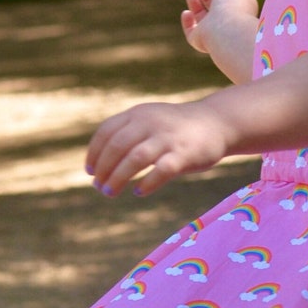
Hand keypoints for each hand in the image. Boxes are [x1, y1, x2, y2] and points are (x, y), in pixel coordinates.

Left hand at [86, 98, 232, 197]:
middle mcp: (151, 123)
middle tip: (99, 187)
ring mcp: (168, 138)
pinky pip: (161, 171)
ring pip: (135, 159)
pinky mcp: (184, 154)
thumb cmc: (177, 128)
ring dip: (118, 178)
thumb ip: (127, 133)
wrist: (217, 122)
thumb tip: (101, 163)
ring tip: (110, 192)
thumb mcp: (150, 120)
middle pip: (117, 147)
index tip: (90, 171)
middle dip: (104, 169)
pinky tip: (139, 192)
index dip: (94, 153)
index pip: (106, 132)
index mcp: (138, 114)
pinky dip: (146, 184)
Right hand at [181, 0, 258, 57]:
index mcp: (241, 12)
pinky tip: (187, 13)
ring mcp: (216, 34)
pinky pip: (192, 34)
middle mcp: (229, 24)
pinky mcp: (202, 42)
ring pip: (203, 20)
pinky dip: (188, 23)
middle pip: (214, 7)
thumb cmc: (233, 6)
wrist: (228, 30)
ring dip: (195, 5)